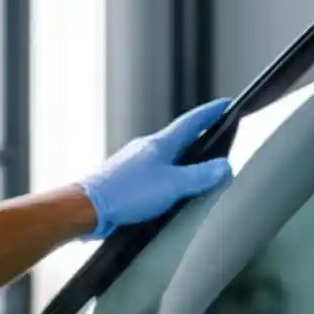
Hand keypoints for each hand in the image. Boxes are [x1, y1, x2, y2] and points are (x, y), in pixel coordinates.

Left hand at [78, 98, 232, 238]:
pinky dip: (171, 175)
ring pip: (167, 156)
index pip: (192, 121)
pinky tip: (173, 189)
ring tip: (200, 164)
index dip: (211, 112)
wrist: (87, 209)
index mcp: (160, 144)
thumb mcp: (172, 185)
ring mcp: (136, 164)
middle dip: (200, 135)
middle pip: (180, 137)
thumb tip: (224, 166)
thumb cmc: (126, 194)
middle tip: (218, 131)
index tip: (226, 103)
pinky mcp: (128, 181)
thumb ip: (200, 176)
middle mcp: (147, 149)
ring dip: (185, 157)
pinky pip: (156, 172)